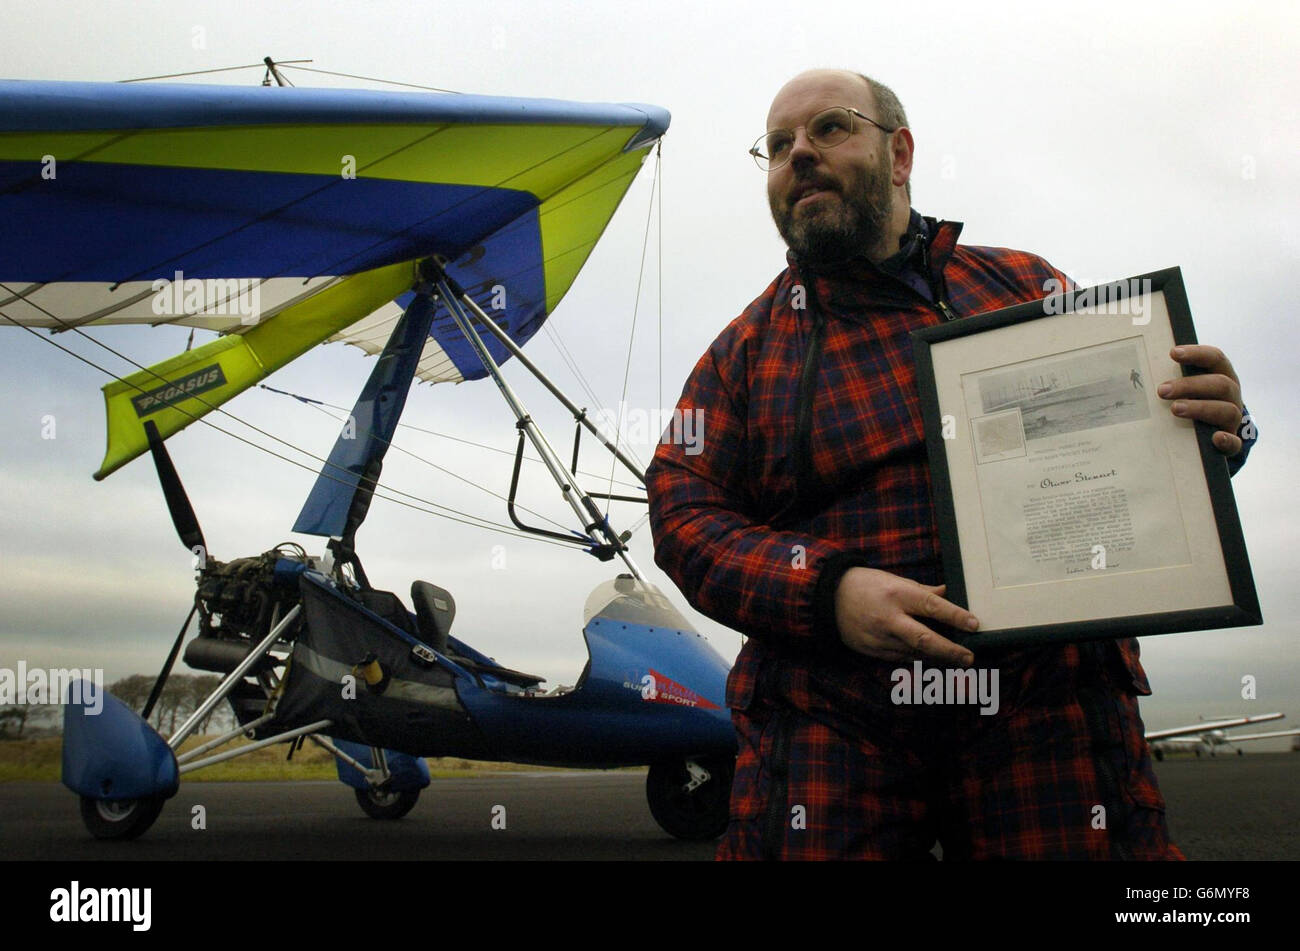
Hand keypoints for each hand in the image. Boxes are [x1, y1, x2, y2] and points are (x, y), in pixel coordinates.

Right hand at [834, 567, 976, 665]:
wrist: (828, 597)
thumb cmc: (865, 584)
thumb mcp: (894, 579)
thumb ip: (922, 590)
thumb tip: (947, 593)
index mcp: (897, 594)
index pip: (932, 606)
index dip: (955, 616)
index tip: (974, 624)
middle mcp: (889, 618)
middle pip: (924, 639)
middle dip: (950, 651)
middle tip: (969, 658)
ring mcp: (879, 637)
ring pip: (914, 653)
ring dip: (935, 657)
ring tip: (952, 658)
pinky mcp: (871, 650)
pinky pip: (899, 658)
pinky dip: (915, 657)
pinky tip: (926, 656)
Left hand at [1159, 345, 1243, 455]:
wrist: (1213, 433)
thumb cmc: (1193, 402)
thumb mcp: (1186, 388)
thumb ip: (1172, 380)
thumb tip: (1137, 373)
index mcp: (1221, 375)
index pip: (1215, 358)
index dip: (1196, 354)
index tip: (1173, 353)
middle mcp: (1231, 395)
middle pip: (1220, 384)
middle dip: (1190, 385)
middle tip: (1162, 390)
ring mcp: (1233, 418)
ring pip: (1227, 410)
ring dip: (1200, 408)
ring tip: (1175, 409)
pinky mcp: (1232, 442)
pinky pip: (1235, 443)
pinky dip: (1227, 440)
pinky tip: (1215, 438)